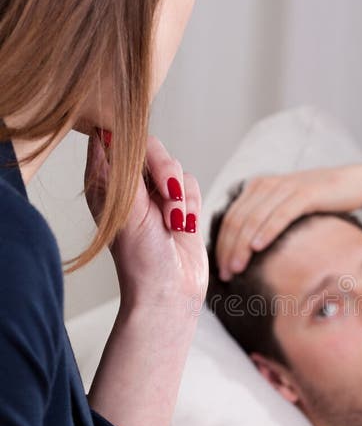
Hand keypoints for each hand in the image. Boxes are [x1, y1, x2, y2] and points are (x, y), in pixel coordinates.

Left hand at [85, 131, 207, 310]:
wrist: (169, 293)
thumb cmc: (141, 260)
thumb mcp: (127, 210)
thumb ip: (121, 169)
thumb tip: (106, 131)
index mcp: (104, 183)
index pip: (113, 139)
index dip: (130, 138)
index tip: (141, 156)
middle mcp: (128, 186)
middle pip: (150, 147)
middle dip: (165, 170)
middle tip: (169, 195)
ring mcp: (155, 195)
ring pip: (175, 166)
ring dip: (179, 194)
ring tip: (173, 223)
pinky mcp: (179, 204)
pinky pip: (192, 184)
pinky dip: (191, 204)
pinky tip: (182, 227)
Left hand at [216, 164, 361, 279]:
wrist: (351, 185)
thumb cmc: (317, 204)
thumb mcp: (284, 209)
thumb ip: (263, 221)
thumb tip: (244, 253)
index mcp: (256, 188)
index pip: (229, 219)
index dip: (221, 245)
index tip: (219, 270)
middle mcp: (265, 184)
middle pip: (237, 220)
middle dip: (228, 249)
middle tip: (225, 274)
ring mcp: (284, 187)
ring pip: (254, 219)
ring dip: (242, 245)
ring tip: (237, 268)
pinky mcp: (304, 193)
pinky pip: (280, 215)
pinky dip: (267, 231)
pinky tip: (258, 248)